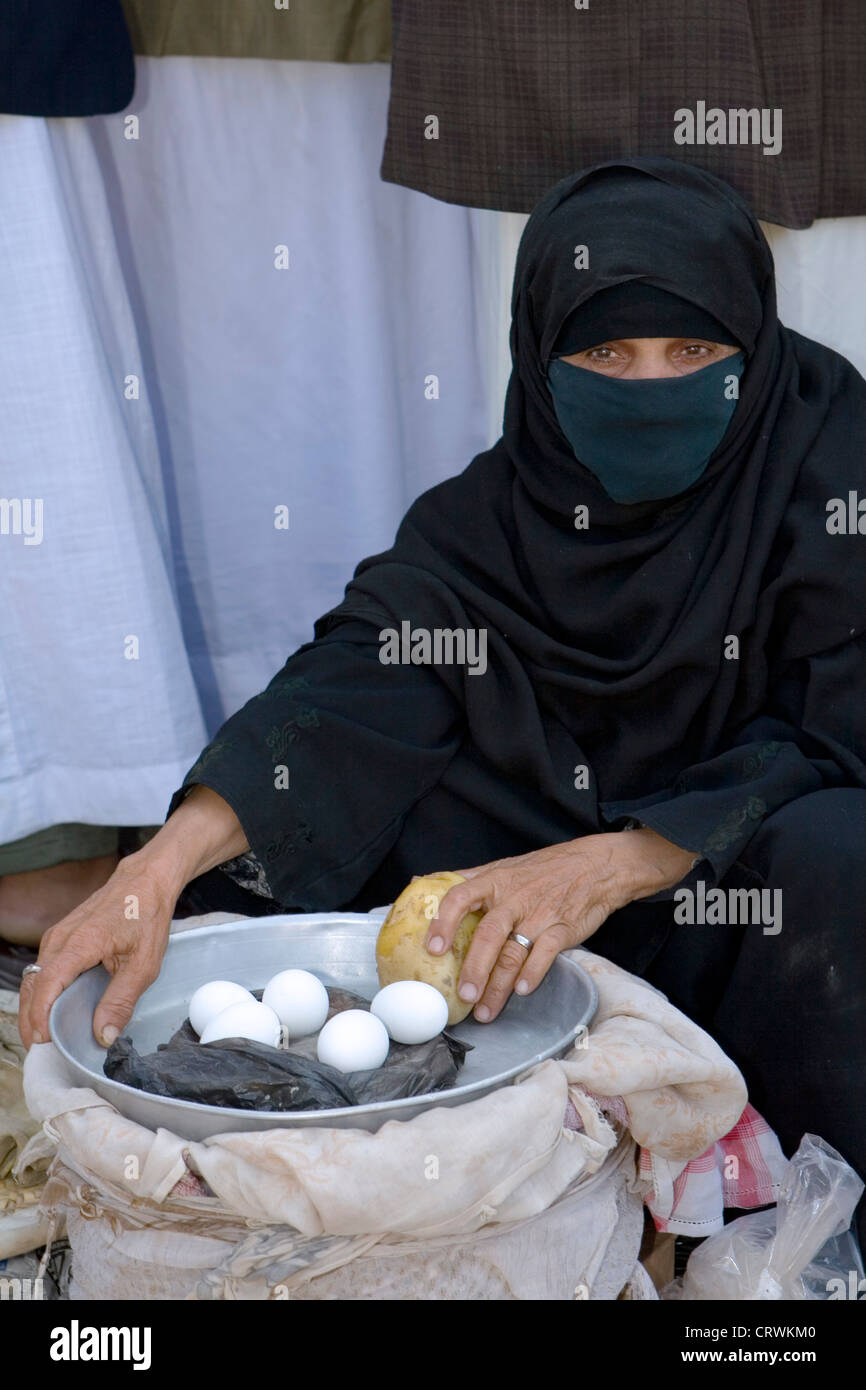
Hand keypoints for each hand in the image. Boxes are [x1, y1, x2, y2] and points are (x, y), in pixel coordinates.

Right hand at [17, 784, 248, 1048]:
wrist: (146, 880)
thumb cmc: (146, 916)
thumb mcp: (144, 964)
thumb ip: (121, 1000)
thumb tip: (104, 1036)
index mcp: (79, 943)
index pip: (47, 984)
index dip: (41, 1016)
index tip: (45, 1041)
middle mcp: (60, 938)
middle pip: (33, 986)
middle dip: (31, 1020)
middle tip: (42, 1050)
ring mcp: (57, 936)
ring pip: (34, 978)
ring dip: (34, 1008)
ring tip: (44, 1037)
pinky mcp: (60, 937)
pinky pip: (42, 969)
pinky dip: (41, 993)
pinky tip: (51, 1011)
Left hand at [424, 828, 695, 1022]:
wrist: (593, 866)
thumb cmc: (540, 870)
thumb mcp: (501, 867)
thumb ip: (464, 878)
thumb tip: (418, 882)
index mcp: (493, 881)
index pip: (461, 896)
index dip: (444, 922)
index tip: (433, 948)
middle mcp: (514, 898)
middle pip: (488, 934)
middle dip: (475, 968)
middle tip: (463, 995)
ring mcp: (539, 914)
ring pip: (514, 952)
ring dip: (499, 985)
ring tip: (485, 1010)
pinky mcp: (563, 928)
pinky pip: (546, 953)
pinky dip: (533, 973)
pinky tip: (522, 991)